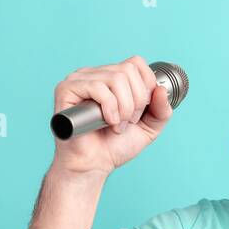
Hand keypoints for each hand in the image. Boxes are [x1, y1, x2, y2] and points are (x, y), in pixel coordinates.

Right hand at [51, 55, 173, 176]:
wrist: (93, 166)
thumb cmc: (114, 146)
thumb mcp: (148, 128)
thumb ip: (162, 110)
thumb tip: (161, 89)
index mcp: (111, 77)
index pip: (136, 63)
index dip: (146, 87)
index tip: (139, 112)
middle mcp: (94, 74)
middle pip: (128, 70)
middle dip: (136, 101)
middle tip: (128, 122)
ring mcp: (78, 80)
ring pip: (115, 78)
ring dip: (124, 107)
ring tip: (117, 125)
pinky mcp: (66, 89)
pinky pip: (97, 87)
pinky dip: (109, 107)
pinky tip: (108, 122)